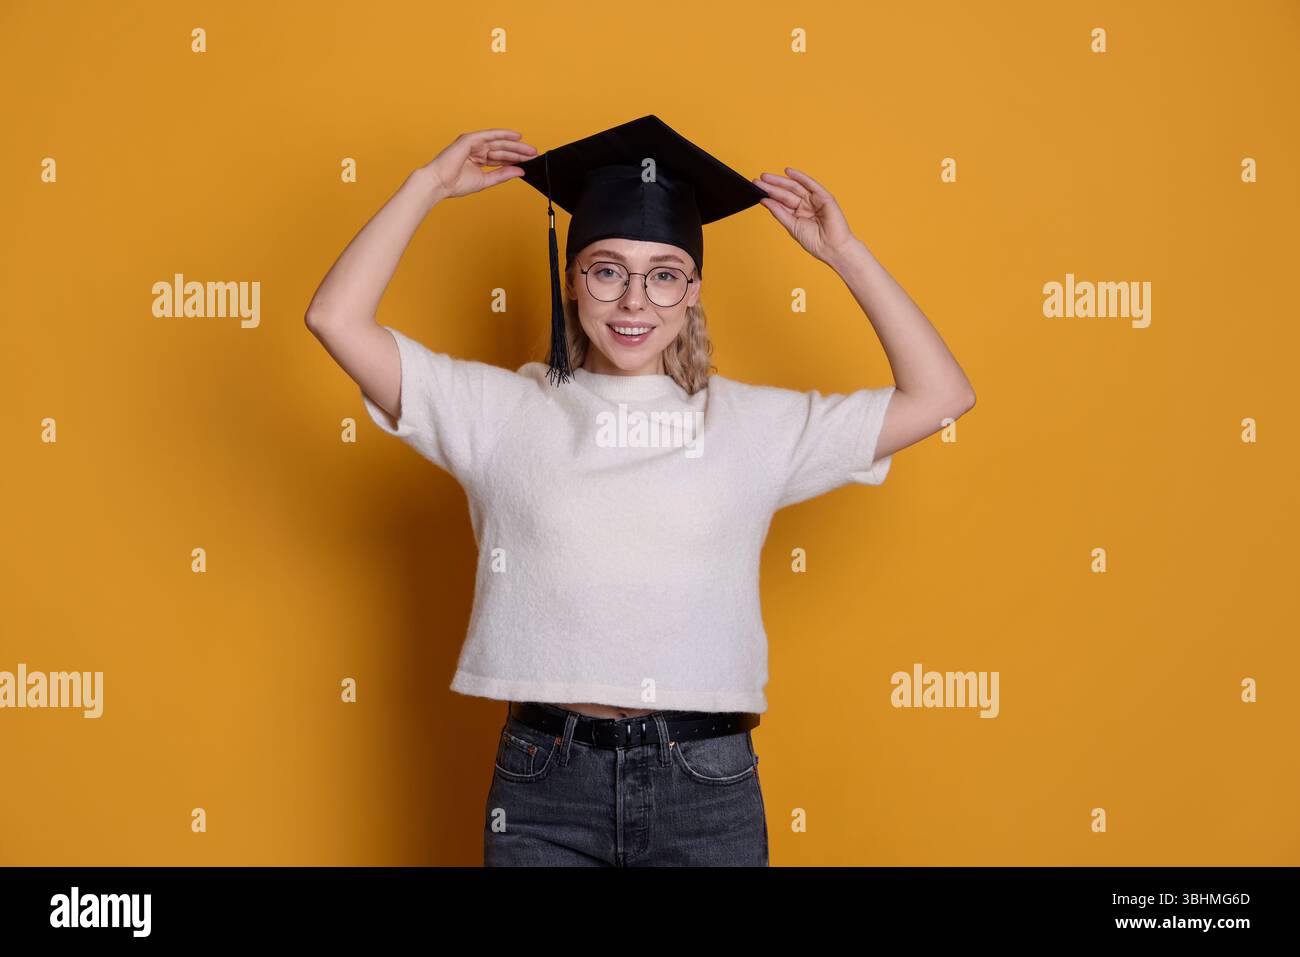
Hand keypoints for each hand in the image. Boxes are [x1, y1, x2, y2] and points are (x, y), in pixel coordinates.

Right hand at [419, 129, 537, 199]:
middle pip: (502, 149)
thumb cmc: (455, 184)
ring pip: (498, 142)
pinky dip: (503, 134)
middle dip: (519, 152)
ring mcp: (473, 143)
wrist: (438, 183)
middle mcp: (476, 149)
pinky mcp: (469, 139)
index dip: (515, 160)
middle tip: (534, 154)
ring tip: (530, 149)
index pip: (501, 158)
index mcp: (478, 160)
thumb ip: (501, 175)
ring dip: (515, 144)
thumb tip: (519, 171)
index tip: (529, 162)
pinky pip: (490, 135)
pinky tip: (516, 136)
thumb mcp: (484, 181)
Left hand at [753, 168, 860, 266]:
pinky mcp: (824, 197)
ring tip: (766, 176)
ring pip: (795, 187)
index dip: (769, 194)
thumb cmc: (815, 242)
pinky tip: (788, 172)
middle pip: (786, 192)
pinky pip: (810, 184)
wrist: (832, 249)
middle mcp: (806, 205)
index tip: (755, 189)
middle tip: (757, 180)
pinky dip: (800, 177)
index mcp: (798, 213)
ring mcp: (815, 200)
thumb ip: (779, 212)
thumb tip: (764, 201)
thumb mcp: (792, 226)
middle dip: (772, 186)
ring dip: (780, 180)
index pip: (781, 201)